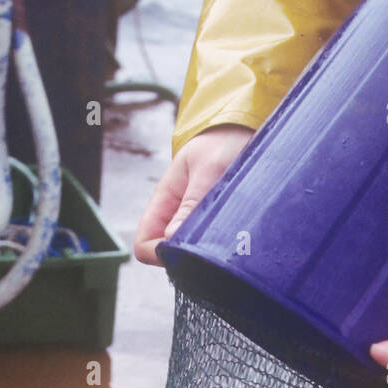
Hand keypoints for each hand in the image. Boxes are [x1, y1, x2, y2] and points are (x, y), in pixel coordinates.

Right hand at [134, 125, 254, 264]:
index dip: (159, 254)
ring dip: (204, 251)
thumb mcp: (208, 170)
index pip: (143, 244)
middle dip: (185, 255)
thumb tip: (170, 240)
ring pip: (187, 253)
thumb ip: (191, 204)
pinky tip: (236, 235)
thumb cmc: (224, 144)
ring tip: (230, 233)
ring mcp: (191, 222)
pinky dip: (218, 247)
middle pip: (165, 254)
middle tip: (215, 241)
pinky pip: (206, 248)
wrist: (244, 131)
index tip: (187, 251)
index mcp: (164, 201)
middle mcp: (173, 216)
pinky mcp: (210, 226)